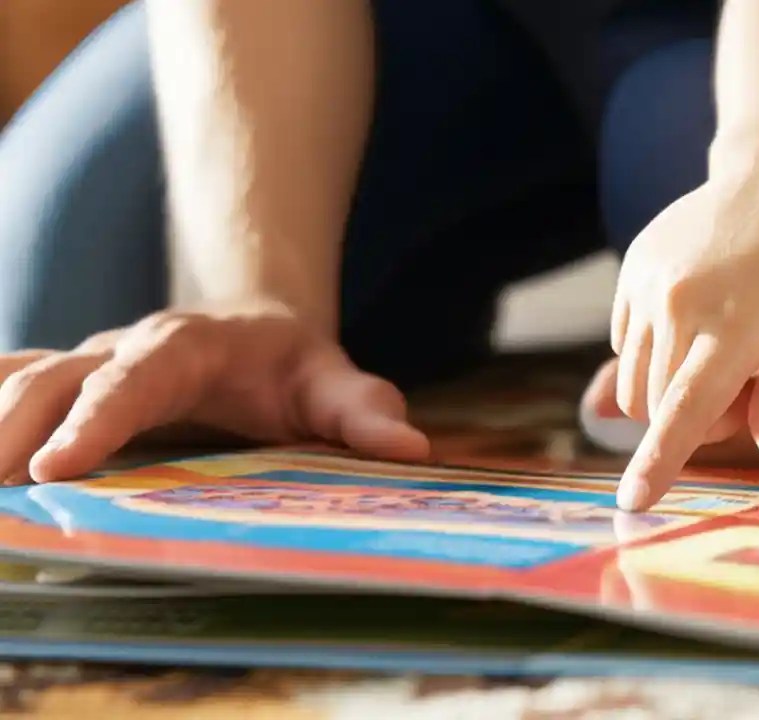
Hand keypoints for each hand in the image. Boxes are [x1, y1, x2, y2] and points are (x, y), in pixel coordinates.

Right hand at [0, 301, 429, 484]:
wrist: (256, 328)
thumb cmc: (295, 367)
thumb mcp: (336, 382)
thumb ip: (366, 413)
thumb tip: (411, 451)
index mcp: (190, 347)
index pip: (138, 377)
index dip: (99, 419)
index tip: (59, 465)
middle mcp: (126, 350)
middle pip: (59, 378)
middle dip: (19, 428)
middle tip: (4, 486)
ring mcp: (89, 365)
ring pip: (20, 380)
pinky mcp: (68, 385)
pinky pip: (10, 384)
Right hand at [613, 142, 758, 510]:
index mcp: (730, 325)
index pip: (684, 413)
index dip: (659, 464)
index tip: (632, 504)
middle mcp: (675, 304)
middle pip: (656, 405)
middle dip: (690, 423)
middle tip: (745, 391)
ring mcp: (647, 283)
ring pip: (635, 378)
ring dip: (668, 390)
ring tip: (721, 354)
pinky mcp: (633, 268)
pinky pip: (627, 340)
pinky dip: (654, 353)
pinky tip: (696, 325)